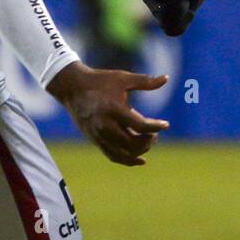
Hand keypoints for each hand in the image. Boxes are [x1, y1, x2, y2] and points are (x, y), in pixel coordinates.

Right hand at [48, 62, 169, 165]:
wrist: (73, 88)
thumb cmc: (101, 81)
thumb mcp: (123, 78)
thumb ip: (145, 81)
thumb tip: (166, 78)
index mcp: (114, 109)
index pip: (140, 125)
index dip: (155, 127)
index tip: (166, 124)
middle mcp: (106, 125)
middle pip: (133, 142)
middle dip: (149, 139)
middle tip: (155, 133)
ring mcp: (99, 135)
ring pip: (124, 153)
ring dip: (140, 150)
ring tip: (148, 141)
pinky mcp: (95, 140)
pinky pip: (113, 156)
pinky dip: (127, 160)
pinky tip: (141, 160)